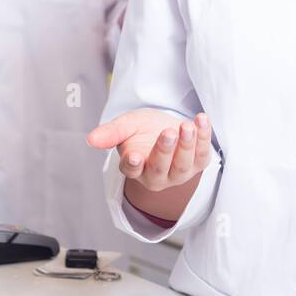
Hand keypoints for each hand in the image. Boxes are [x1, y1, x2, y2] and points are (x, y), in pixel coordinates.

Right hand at [86, 108, 212, 191]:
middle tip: (168, 132)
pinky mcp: (198, 163)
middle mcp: (156, 175)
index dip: (133, 164)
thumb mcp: (125, 126)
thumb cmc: (142, 129)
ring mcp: (178, 172)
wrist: (166, 125)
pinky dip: (204, 137)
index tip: (134, 156)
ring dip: (186, 145)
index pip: (132, 170)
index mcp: (135, 167)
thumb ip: (110, 133)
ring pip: (182, 165)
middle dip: (164, 150)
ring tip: (187, 126)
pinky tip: (201, 119)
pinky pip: (202, 154)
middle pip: (160, 169)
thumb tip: (91, 139)